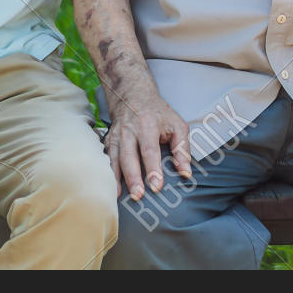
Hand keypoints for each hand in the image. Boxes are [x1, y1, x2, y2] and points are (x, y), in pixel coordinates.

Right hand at [104, 83, 190, 200]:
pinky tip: (110, 188)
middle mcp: (129, 131)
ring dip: (117, 179)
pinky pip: (106, 159)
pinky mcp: (108, 141)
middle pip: (129, 156)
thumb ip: (182, 148)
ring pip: (115, 159)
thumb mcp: (177, 124)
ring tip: (120, 197)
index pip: (150, 150)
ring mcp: (116, 136)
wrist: (133, 96)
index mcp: (148, 125)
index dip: (153, 169)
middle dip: (133, 177)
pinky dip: (108, 173)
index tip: (157, 186)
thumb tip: (186, 172)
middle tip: (138, 195)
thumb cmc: (159, 114)